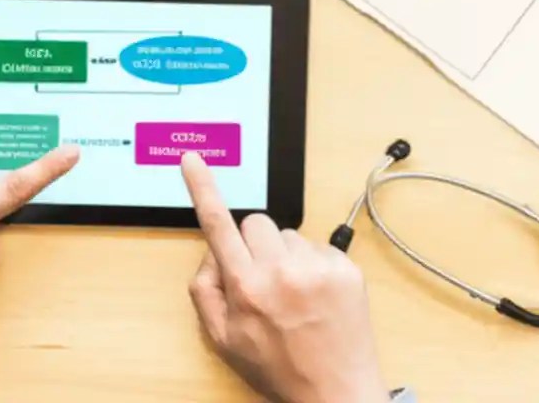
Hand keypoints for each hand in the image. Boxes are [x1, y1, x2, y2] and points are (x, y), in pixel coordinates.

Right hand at [182, 153, 390, 402]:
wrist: (337, 392)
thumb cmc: (278, 368)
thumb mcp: (223, 339)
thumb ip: (205, 291)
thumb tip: (212, 253)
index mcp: (246, 287)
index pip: (217, 225)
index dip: (202, 188)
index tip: (193, 159)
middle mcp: (281, 271)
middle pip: (255, 222)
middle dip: (252, 243)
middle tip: (261, 277)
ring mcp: (317, 268)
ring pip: (288, 234)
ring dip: (285, 255)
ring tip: (294, 294)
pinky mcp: (346, 269)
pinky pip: (319, 246)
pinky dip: (313, 265)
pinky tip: (316, 296)